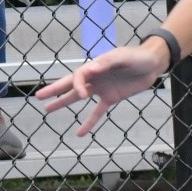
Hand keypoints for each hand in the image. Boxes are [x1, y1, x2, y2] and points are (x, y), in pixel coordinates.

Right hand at [35, 44, 167, 134]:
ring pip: (78, 97)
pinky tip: (79, 133)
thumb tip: (92, 68)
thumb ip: (109, 62)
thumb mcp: (124, 57)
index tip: (82, 95)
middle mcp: (95, 77)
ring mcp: (101, 88)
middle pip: (71, 84)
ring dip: (64, 103)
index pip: (79, 76)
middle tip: (39, 96)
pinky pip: (97, 112)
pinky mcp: (111, 98)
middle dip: (55, 90)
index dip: (77, 85)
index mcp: (96, 66)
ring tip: (48, 109)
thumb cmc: (137, 57)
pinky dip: (89, 122)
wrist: (152, 65)